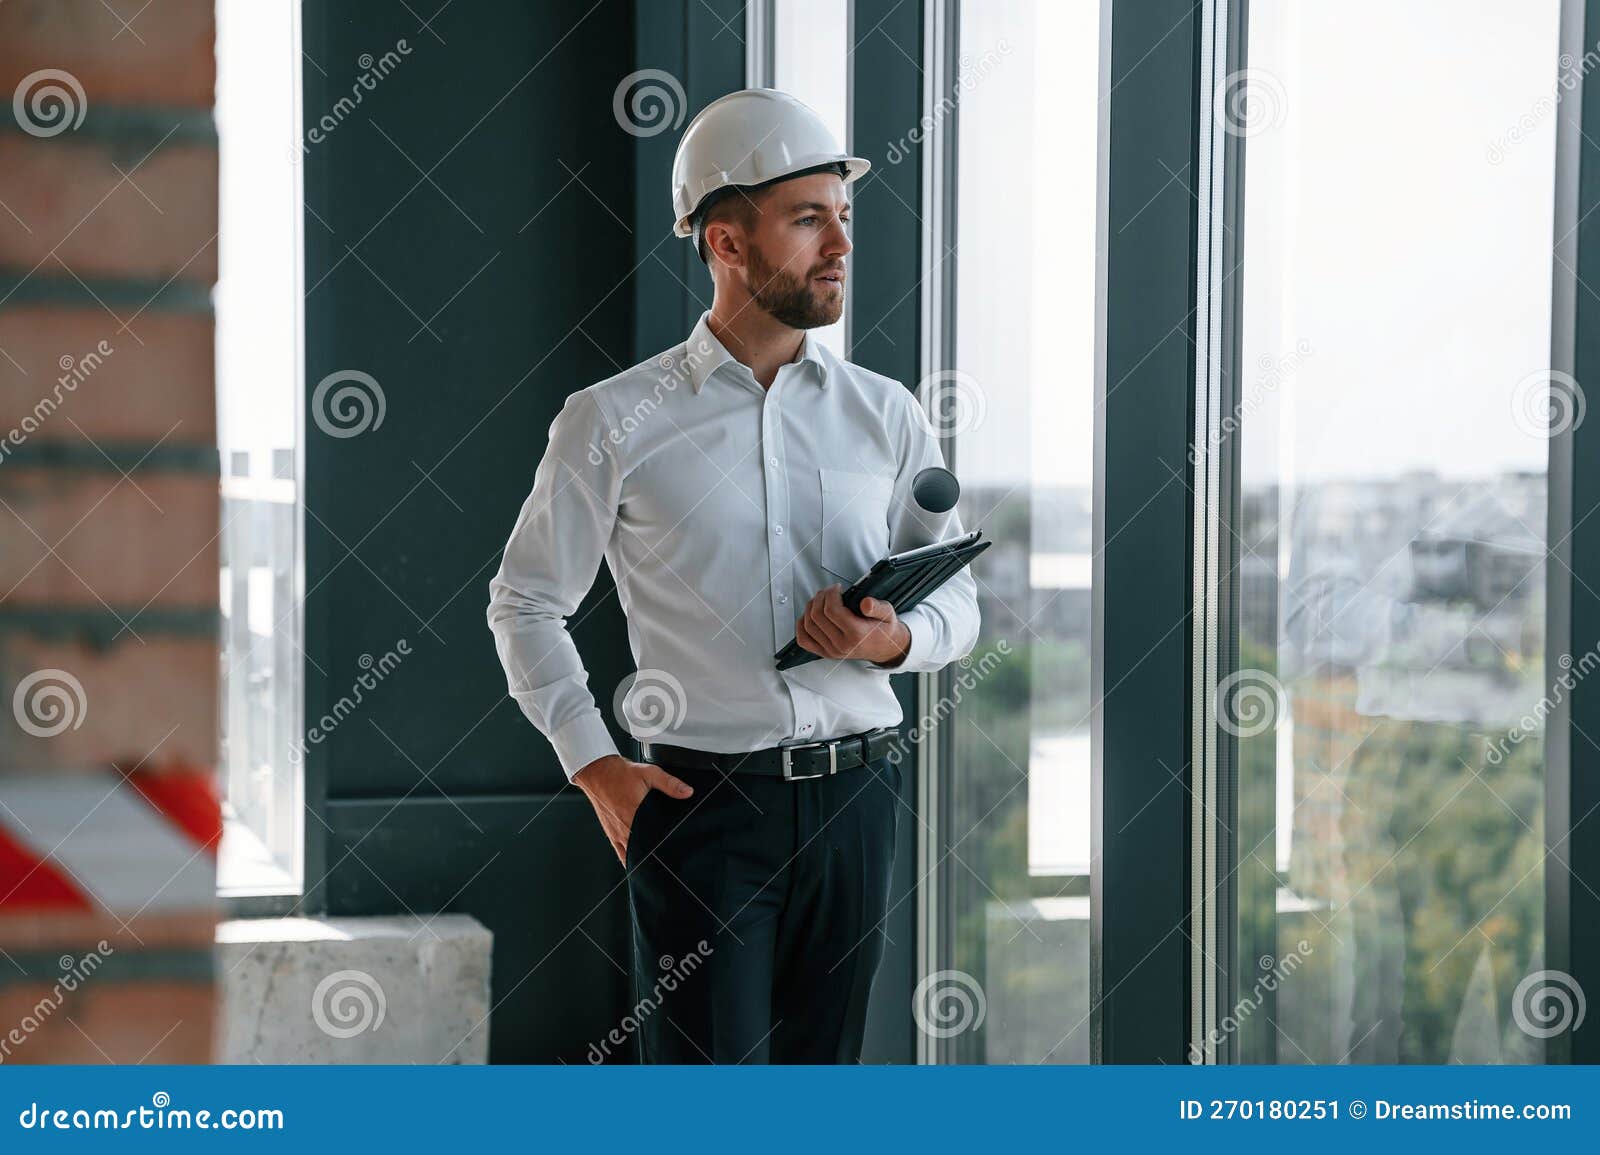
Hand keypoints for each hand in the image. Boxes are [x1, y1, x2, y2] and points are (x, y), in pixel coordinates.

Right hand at [571, 754, 692, 863]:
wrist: (598, 772)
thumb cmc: (619, 774)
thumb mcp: (649, 773)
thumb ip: (669, 783)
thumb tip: (687, 792)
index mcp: (635, 814)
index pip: (654, 838)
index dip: (665, 846)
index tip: (675, 850)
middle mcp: (625, 827)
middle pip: (645, 849)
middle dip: (656, 853)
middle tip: (669, 855)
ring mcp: (617, 833)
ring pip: (633, 855)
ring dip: (644, 857)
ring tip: (656, 861)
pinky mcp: (611, 834)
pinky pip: (621, 853)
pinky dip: (630, 859)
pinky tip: (639, 862)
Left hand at [794, 584, 911, 665]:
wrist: (885, 648)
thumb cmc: (884, 630)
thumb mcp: (888, 614)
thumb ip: (878, 607)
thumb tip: (866, 603)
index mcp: (856, 634)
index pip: (832, 610)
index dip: (831, 594)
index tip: (837, 588)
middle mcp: (842, 645)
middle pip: (817, 616)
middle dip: (820, 597)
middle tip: (829, 591)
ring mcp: (832, 651)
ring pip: (808, 625)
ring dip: (810, 607)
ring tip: (820, 600)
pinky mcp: (825, 653)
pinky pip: (804, 640)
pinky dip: (802, 626)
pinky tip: (809, 616)